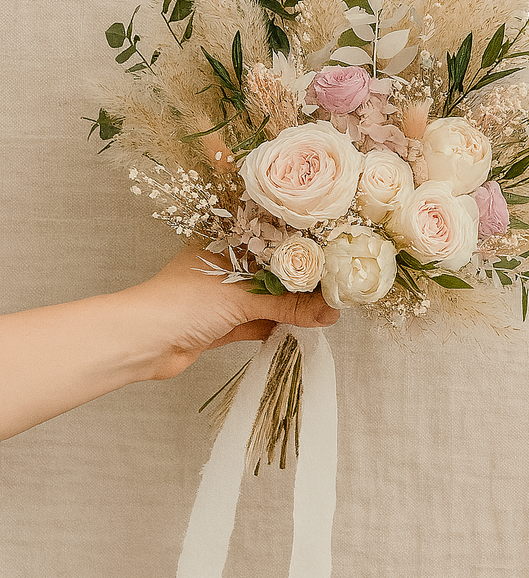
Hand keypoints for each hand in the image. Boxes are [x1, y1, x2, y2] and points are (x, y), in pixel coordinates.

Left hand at [129, 246, 340, 380]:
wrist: (141, 343)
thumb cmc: (182, 302)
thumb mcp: (242, 298)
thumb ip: (289, 305)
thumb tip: (332, 312)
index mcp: (225, 241)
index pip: (270, 233)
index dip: (301, 240)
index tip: (334, 244)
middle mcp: (225, 264)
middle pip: (271, 268)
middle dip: (301, 275)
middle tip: (338, 277)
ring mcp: (223, 295)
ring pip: (266, 296)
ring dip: (292, 303)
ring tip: (330, 303)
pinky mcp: (221, 324)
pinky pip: (258, 321)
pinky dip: (278, 323)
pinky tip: (305, 324)